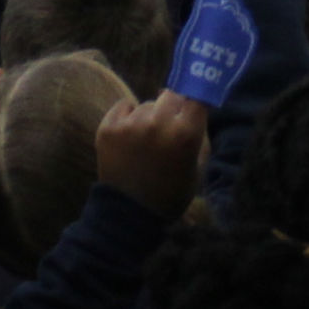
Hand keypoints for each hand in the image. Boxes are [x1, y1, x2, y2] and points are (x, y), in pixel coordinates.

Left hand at [92, 93, 209, 221]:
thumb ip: (201, 133)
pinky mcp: (108, 128)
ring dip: (148, 116)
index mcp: (185, 134)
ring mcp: (130, 125)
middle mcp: (158, 124)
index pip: (196, 96)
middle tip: (167, 127)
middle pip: (170, 95)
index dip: (194, 99)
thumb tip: (194, 103)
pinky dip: (127, 117)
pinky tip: (129, 137)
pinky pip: (124, 106)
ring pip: (146, 104)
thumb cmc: (171, 192)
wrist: (129, 213)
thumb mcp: (199, 167)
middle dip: (172, 108)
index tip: (191, 104)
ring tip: (145, 141)